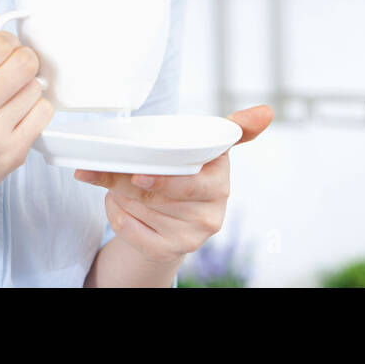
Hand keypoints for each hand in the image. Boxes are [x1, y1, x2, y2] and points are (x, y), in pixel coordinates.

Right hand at [0, 0, 54, 210]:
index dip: (4, 41)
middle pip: (24, 63)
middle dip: (21, 58)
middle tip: (9, 68)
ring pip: (36, 88)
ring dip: (26, 85)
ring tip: (7, 94)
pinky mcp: (12, 156)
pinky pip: (43, 114)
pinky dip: (34, 107)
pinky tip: (15, 111)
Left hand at [73, 104, 272, 265]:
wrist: (176, 221)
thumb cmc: (187, 174)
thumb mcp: (207, 149)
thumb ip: (233, 129)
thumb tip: (267, 111)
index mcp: (220, 179)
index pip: (193, 181)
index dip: (166, 181)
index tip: (141, 175)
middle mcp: (212, 211)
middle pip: (157, 194)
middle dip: (125, 179)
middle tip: (98, 167)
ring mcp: (192, 235)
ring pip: (140, 208)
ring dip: (117, 193)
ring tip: (113, 181)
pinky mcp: (170, 251)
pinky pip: (130, 229)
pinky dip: (116, 214)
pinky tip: (117, 203)